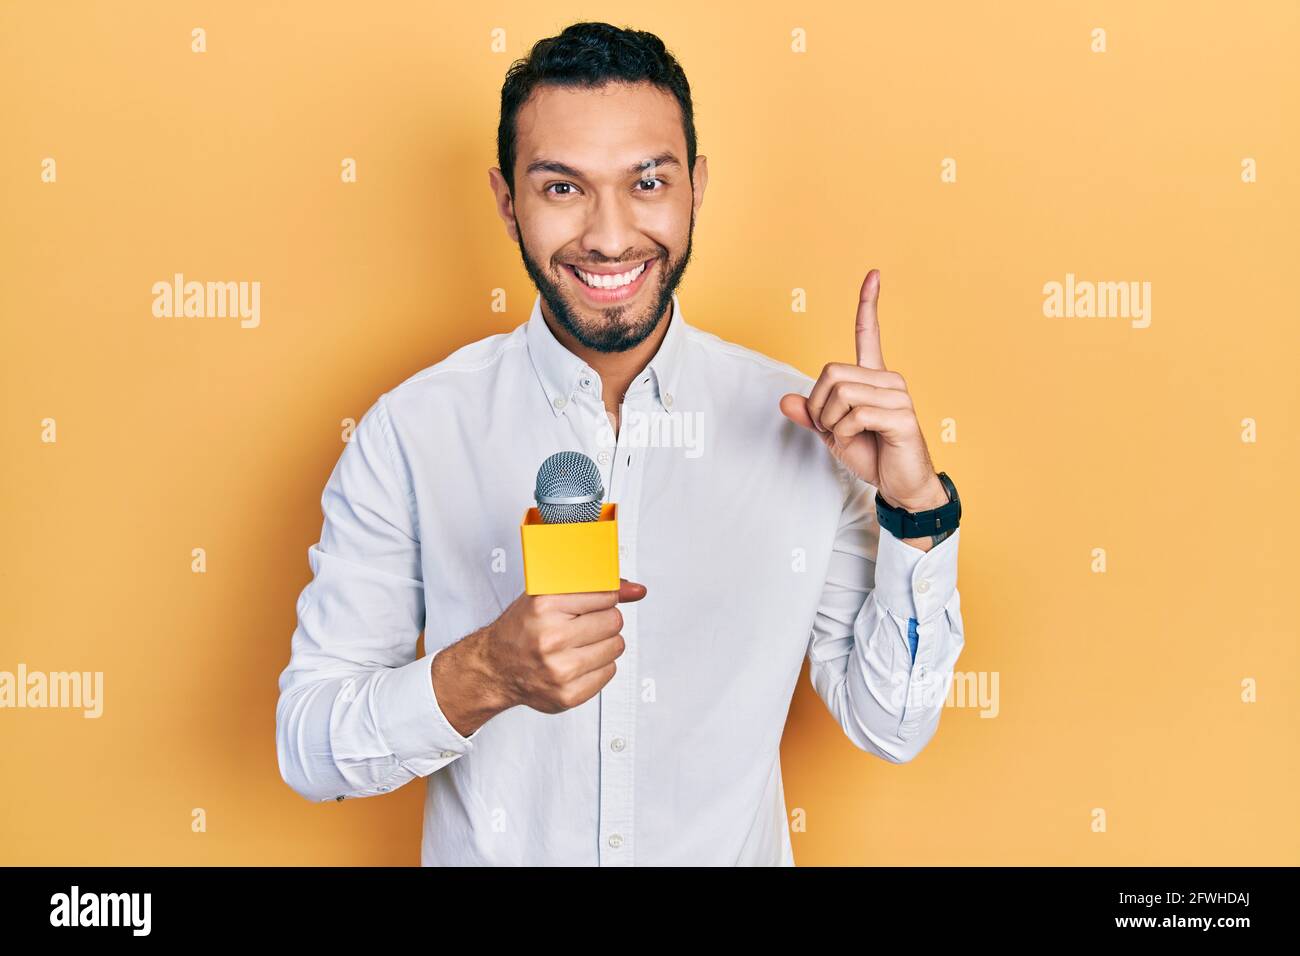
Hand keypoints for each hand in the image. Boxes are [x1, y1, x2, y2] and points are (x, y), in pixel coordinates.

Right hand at [482, 578, 647, 714]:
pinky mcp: (568, 695)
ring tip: (581, 643)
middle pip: (614, 621)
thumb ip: (593, 589)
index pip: (605, 594)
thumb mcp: (548, 597)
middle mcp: (550, 637)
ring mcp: (560, 669)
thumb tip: (637, 590)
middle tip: (585, 624)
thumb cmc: (523, 629)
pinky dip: (599, 665)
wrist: (495, 668)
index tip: (597, 602)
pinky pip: (610, 672)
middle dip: (605, 620)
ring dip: (605, 643)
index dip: (604, 598)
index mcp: (544, 606)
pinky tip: (579, 661)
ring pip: (616, 647)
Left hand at [779, 269, 946, 511]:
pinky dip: (844, 432)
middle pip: (831, 373)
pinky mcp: (902, 416)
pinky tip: (862, 440)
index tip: (873, 274)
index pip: (868, 334)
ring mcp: (898, 396)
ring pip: (841, 394)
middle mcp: (888, 379)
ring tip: (849, 435)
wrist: (899, 484)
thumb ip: (811, 415)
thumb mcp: (831, 433)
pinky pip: (855, 414)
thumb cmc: (871, 453)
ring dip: (832, 422)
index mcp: (873, 378)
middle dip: (819, 406)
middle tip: (832, 428)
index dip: (867, 305)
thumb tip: (784, 400)